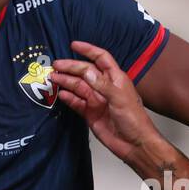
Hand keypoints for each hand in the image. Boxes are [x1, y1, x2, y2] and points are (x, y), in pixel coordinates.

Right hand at [50, 41, 164, 166]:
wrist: (135, 144)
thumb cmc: (135, 120)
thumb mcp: (120, 99)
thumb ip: (103, 85)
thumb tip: (87, 73)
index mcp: (116, 79)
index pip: (101, 58)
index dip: (88, 50)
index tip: (74, 45)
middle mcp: (105, 87)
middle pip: (85, 72)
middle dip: (71, 67)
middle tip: (56, 66)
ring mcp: (97, 100)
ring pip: (78, 86)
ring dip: (66, 82)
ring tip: (54, 78)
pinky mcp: (90, 113)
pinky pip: (77, 102)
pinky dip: (68, 98)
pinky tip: (61, 94)